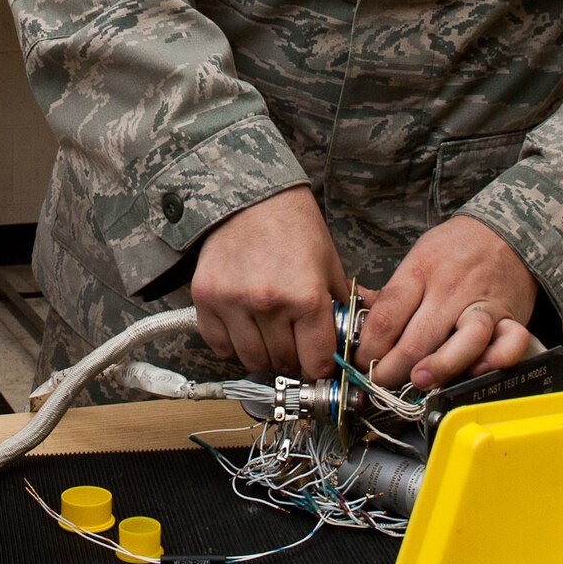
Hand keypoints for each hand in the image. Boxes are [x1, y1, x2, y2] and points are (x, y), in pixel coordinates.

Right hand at [189, 185, 348, 378]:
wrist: (249, 196)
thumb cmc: (294, 228)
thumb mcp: (330, 265)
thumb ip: (342, 309)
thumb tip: (358, 346)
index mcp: (306, 296)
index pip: (316, 362)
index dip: (321, 367)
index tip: (318, 363)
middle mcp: (268, 303)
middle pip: (284, 363)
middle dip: (294, 359)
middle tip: (295, 343)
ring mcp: (233, 302)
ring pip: (251, 359)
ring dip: (264, 354)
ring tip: (270, 334)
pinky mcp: (205, 298)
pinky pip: (219, 346)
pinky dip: (233, 344)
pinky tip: (244, 326)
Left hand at [353, 216, 538, 388]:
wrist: (504, 231)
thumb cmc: (454, 249)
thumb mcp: (415, 258)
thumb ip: (391, 293)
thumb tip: (356, 319)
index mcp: (419, 272)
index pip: (387, 316)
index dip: (369, 346)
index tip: (360, 362)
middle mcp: (450, 289)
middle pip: (418, 337)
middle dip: (393, 368)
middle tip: (380, 382)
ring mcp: (482, 304)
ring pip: (466, 340)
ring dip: (441, 366)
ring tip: (420, 381)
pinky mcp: (511, 316)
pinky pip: (511, 341)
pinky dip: (497, 359)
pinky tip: (478, 369)